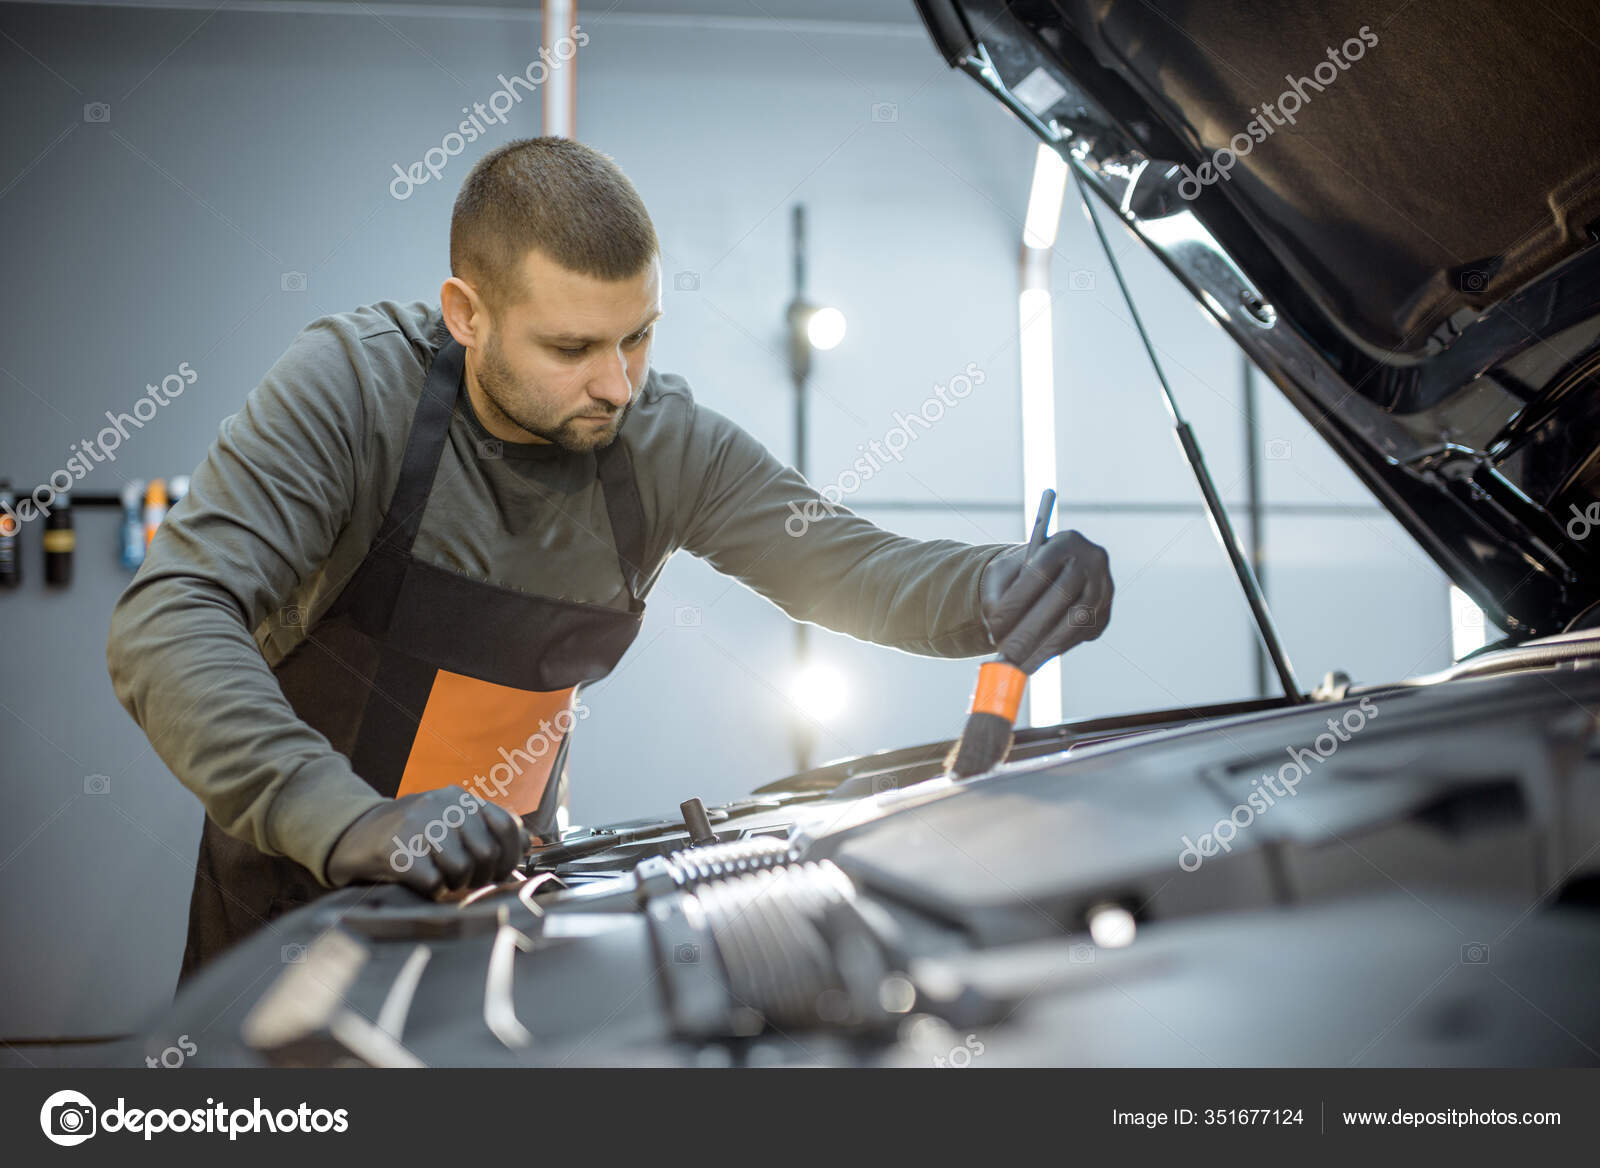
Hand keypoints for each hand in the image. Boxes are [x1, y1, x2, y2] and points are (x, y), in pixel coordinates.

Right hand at [325, 786, 528, 895]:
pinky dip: (432, 890)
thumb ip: (487, 829)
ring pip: (461, 868)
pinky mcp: (398, 849)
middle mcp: (442, 805)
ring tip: (441, 878)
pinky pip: (433, 881)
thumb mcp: (450, 822)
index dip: (509, 855)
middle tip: (463, 880)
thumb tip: (527, 846)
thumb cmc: (413, 835)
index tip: (499, 871)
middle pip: (486, 852)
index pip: (506, 825)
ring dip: (454, 884)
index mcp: (460, 798)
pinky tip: (421, 882)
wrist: (356, 835)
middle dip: (480, 876)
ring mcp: (419, 824)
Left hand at [979, 530, 1113, 672]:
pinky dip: (1055, 650)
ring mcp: (1104, 588)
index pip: (1041, 570)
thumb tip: (998, 629)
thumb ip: (996, 596)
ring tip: (1018, 665)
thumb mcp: (1002, 575)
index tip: (995, 625)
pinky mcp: (1104, 614)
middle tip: (1006, 653)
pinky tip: (1033, 660)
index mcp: (1065, 542)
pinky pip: (1081, 635)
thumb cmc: (1021, 574)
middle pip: (1061, 595)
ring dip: (1044, 646)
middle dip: (1031, 630)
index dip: (1018, 600)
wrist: (1051, 576)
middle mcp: (1091, 561)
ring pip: (1076, 620)